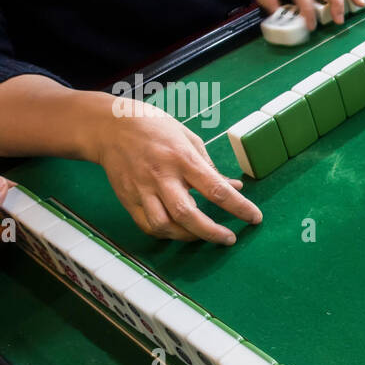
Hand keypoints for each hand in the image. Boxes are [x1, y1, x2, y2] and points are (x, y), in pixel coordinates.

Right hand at [83, 98, 261, 243]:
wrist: (109, 126)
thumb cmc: (156, 128)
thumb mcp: (189, 139)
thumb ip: (211, 168)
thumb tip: (235, 188)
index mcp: (182, 158)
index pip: (216, 189)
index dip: (239, 207)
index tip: (255, 218)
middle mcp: (161, 176)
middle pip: (187, 214)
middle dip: (212, 232)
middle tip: (229, 238)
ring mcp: (141, 189)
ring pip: (164, 225)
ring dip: (188, 236)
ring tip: (204, 234)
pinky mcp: (127, 199)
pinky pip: (148, 226)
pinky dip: (167, 233)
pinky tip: (180, 231)